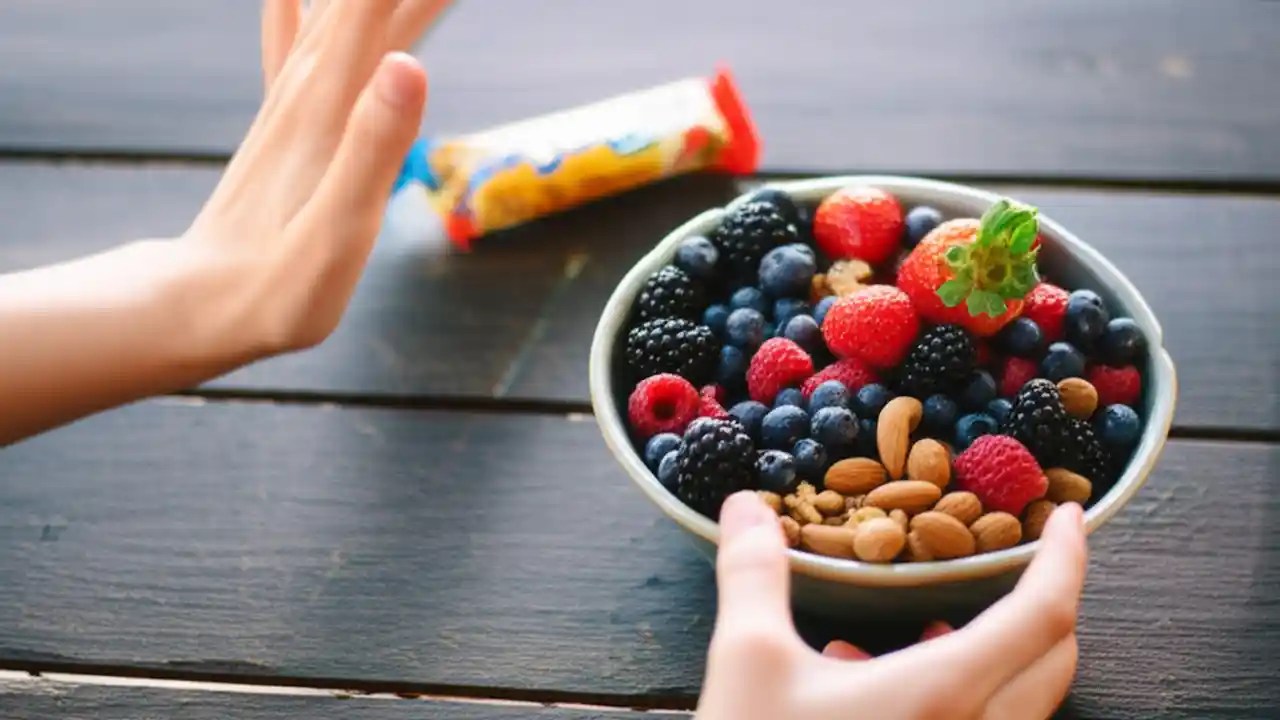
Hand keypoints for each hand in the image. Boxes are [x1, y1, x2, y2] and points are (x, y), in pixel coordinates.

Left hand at [185, 0, 446, 353]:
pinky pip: (297, 36)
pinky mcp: (285, 118)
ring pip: (337, 7)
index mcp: (330, 106)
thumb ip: (374, 147)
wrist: (201, 303)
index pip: (379, 7)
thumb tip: (410, 63)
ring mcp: (292, 99)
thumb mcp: (337, 229)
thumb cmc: (278, 286)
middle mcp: (309, 87)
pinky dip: (304, 1)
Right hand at [697, 493, 1086, 719]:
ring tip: (927, 625)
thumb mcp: (748, 660)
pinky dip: (955, 695)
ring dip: (994, 654)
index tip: (1070, 515)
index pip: (1042, 615)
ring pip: (1017, 704)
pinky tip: (873, 683)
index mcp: (944, 693)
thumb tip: (746, 505)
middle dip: (1043, 603)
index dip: (1066, 559)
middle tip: (1010, 561)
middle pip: (1051, 662)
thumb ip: (755, 573)